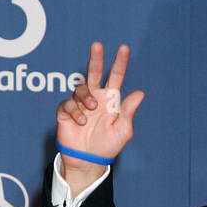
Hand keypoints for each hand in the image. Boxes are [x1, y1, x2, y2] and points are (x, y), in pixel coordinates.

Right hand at [55, 42, 143, 179]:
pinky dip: (75, 112)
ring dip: (86, 97)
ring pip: (81, 88)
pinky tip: (81, 122)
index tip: (124, 48)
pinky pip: (68, 103)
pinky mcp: (66, 110)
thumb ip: (128, 111)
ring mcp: (80, 103)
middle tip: (97, 45)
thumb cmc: (107, 146)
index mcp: (111, 100)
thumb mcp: (122, 130)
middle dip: (96, 58)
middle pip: (94, 71)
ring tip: (91, 109)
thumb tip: (140, 92)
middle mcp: (95, 97)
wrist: (88, 161)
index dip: (120, 63)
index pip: (116, 77)